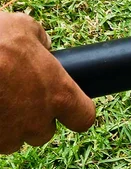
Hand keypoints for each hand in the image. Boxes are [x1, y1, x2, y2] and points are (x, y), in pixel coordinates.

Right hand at [0, 12, 94, 154]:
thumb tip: (43, 45)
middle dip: (37, 119)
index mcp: (60, 94)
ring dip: (12, 127)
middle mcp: (38, 121)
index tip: (69, 105)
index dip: (78, 111)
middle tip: (23, 97)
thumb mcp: (25, 28)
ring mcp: (9, 135)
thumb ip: (40, 41)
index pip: (84, 117)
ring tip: (2, 102)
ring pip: (16, 140)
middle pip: (46, 132)